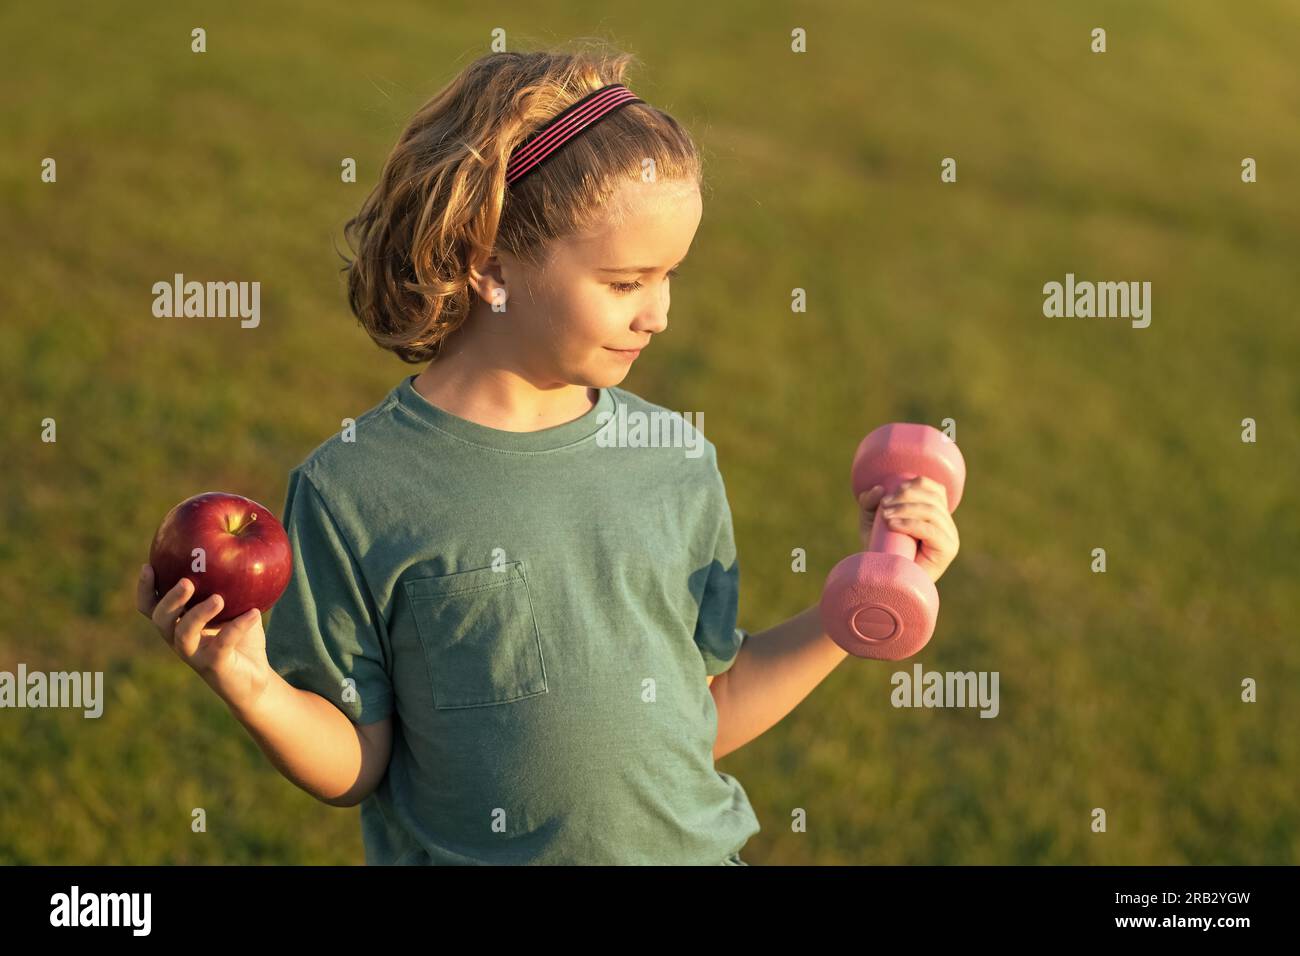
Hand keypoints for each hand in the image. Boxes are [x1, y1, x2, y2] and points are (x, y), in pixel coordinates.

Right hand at [136, 564, 273, 712]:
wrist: (255, 679)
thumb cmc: (241, 636)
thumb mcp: (235, 606)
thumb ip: (231, 583)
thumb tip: (241, 540)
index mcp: (178, 623)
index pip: (150, 606)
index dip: (145, 589)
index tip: (148, 565)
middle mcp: (180, 639)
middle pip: (161, 620)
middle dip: (169, 600)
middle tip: (185, 582)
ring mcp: (195, 655)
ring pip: (183, 636)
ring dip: (198, 615)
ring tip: (219, 598)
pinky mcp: (215, 667)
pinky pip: (222, 646)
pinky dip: (238, 628)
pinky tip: (254, 612)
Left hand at [857, 476, 959, 583]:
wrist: (886, 582)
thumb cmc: (881, 550)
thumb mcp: (872, 521)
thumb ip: (871, 503)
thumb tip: (878, 488)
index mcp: (937, 514)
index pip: (935, 489)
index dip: (914, 484)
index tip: (889, 493)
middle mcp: (947, 524)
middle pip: (932, 498)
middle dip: (905, 496)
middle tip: (883, 506)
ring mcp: (950, 537)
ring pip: (931, 512)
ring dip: (906, 509)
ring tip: (885, 516)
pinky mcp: (947, 550)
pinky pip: (931, 531)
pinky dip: (911, 524)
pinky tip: (893, 525)